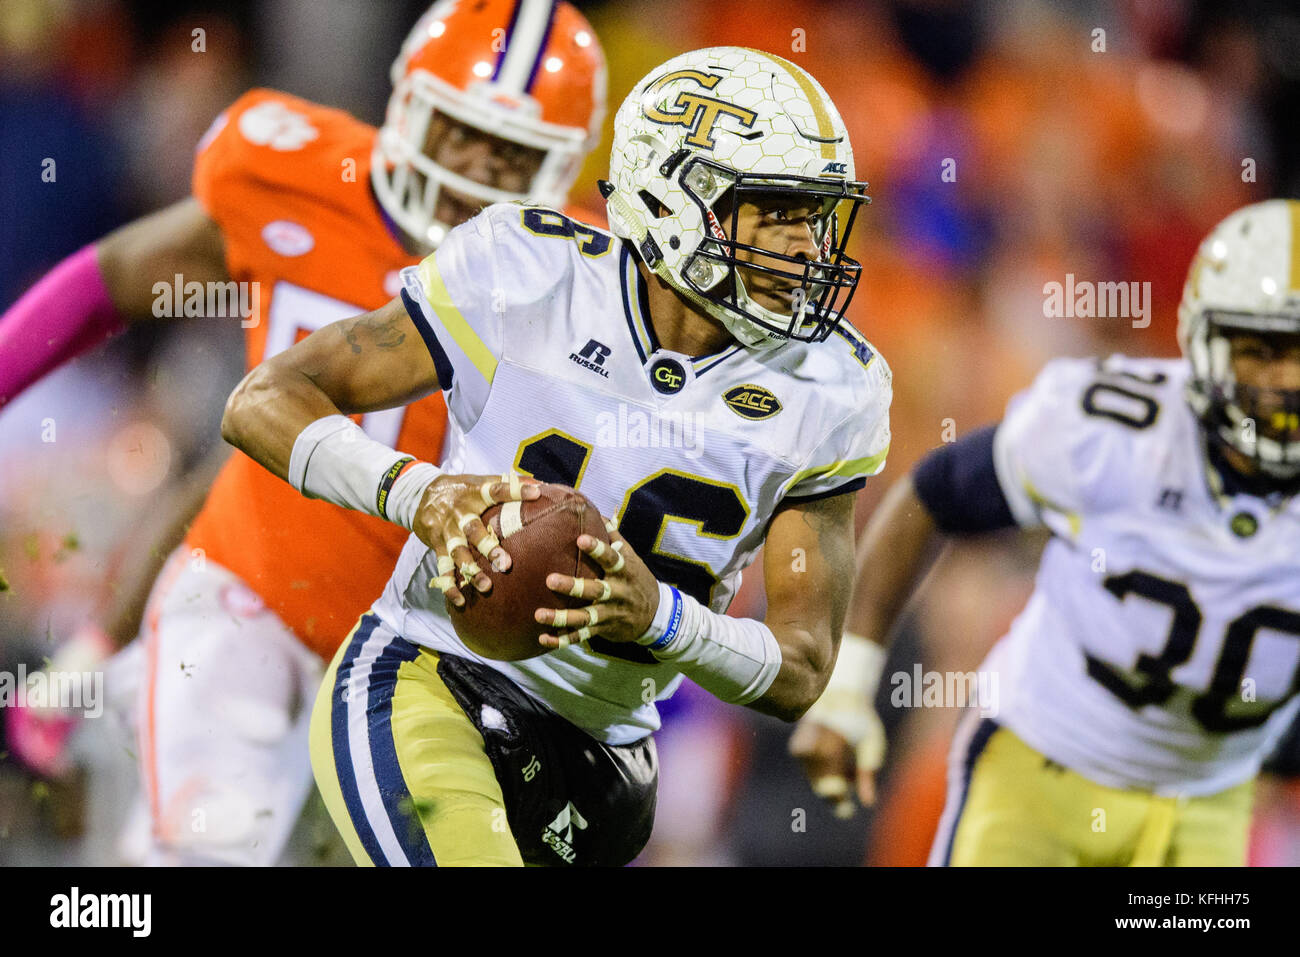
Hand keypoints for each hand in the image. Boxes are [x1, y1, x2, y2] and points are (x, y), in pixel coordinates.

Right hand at [413, 471, 538, 607]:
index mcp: (474, 493)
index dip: (515, 490)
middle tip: (505, 563)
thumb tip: (541, 484)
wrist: (418, 494)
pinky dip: (449, 585)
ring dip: (471, 570)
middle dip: (488, 547)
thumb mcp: (479, 481)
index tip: (535, 494)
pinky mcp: (436, 545)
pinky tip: (460, 600)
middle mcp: (459, 512)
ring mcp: (446, 530)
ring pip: (457, 552)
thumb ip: (508, 484)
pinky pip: (442, 567)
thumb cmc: (460, 489)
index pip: (496, 489)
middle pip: (473, 530)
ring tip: (485, 586)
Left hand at [534, 519, 659, 649]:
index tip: (581, 539)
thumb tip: (599, 512)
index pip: (613, 559)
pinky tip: (544, 638)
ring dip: (562, 618)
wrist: (657, 616)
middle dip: (573, 587)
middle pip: (595, 590)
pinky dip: (563, 640)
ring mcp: (611, 614)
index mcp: (625, 571)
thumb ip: (615, 537)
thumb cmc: (638, 579)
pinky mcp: (604, 630)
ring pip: (585, 618)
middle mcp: (618, 593)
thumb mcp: (633, 557)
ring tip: (539, 615)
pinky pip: (582, 636)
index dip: (598, 549)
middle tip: (550, 580)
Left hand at [789, 711, 884, 817]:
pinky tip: (824, 739)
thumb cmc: (861, 721)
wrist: (844, 693)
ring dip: (822, 769)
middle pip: (823, 791)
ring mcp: (812, 759)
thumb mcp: (872, 747)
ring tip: (835, 748)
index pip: (840, 801)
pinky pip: (801, 753)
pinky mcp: (800, 745)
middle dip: (829, 793)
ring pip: (813, 774)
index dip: (841, 808)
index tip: (847, 810)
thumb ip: (868, 773)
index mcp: (844, 776)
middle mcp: (826, 771)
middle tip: (836, 787)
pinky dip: (811, 751)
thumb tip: (868, 803)